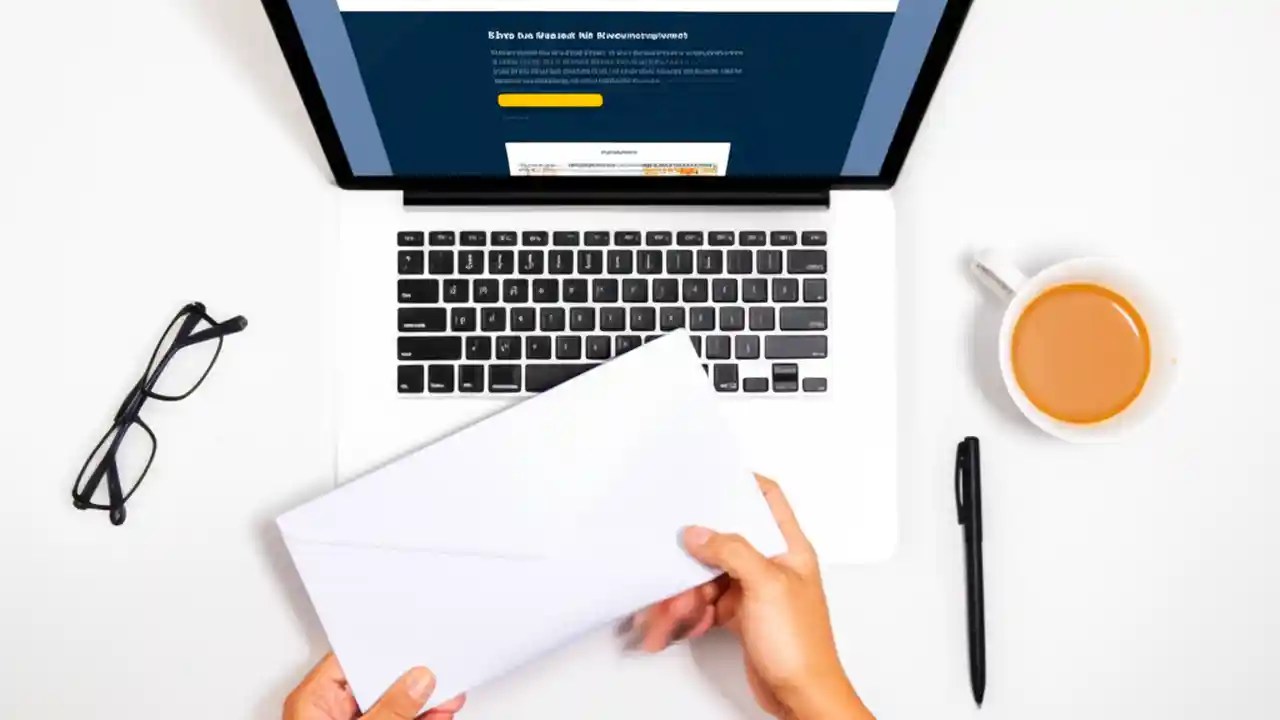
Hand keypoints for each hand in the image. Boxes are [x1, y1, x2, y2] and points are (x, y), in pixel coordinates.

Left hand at [283, 654, 465, 719]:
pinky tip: (437, 717)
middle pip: (373, 684)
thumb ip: (392, 710)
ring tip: (446, 699)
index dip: (383, 650)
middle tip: (438, 675)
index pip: (350, 660)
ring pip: (388, 708)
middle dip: (409, 681)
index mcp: (311, 703)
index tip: (414, 647)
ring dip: (420, 706)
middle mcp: (324, 715)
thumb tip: (417, 681)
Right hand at [632, 476, 872, 719]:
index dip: (742, 483)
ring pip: (711, 577)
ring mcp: (756, 592)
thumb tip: (699, 532)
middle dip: (694, 558)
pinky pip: (708, 604)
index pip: (768, 500)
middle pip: (726, 543)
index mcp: (789, 548)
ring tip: (671, 614)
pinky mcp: (743, 617)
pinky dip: (692, 613)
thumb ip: (731, 551)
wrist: (802, 696)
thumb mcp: (766, 586)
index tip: (711, 476)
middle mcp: (773, 566)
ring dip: (686, 594)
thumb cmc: (802, 645)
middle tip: (671, 566)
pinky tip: (681, 625)